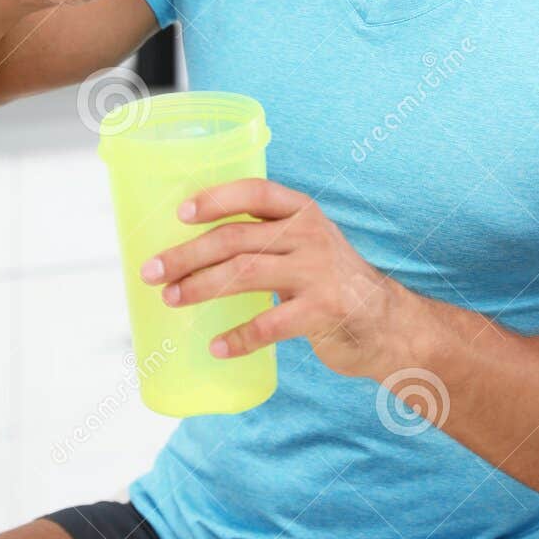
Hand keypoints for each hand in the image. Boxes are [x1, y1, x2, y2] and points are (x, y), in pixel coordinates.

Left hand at [140, 178, 406, 381]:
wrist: (387, 323)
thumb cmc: (330, 281)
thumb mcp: (307, 245)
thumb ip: (266, 238)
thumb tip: (193, 247)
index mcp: (302, 212)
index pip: (255, 192)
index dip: (216, 198)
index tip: (180, 213)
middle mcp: (310, 235)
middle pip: (236, 237)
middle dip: (187, 254)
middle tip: (152, 271)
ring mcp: (318, 272)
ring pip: (245, 273)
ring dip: (200, 287)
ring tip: (171, 299)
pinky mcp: (324, 311)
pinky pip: (270, 324)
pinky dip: (239, 337)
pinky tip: (217, 347)